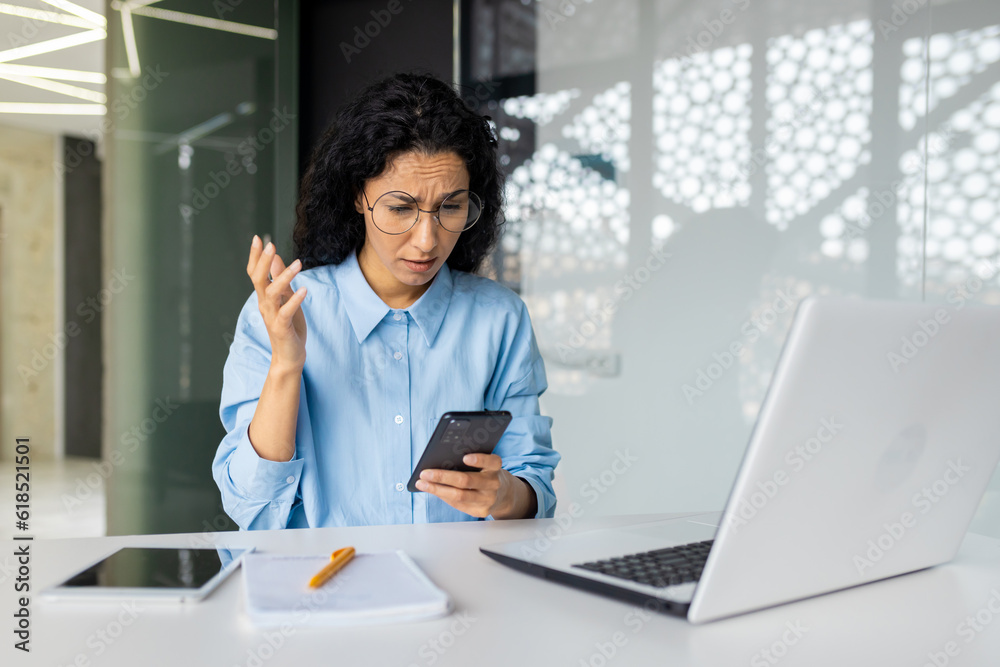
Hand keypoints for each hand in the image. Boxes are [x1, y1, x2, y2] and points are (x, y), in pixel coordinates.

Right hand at [247, 235, 306, 369]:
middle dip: (262, 262)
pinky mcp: (282, 328)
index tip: (258, 238)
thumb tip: (275, 257)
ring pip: (272, 293)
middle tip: (271, 244)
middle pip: (258, 280)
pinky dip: (295, 300)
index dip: (255, 256)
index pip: (255, 273)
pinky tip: (305, 290)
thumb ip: (280, 279)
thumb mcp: (285, 298)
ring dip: (284, 278)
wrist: (290, 356)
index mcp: (264, 297)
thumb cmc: (289, 326)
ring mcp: (272, 317)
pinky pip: (286, 312)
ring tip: (299, 264)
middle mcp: (264, 305)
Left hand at [415, 454, 535, 518]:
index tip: (465, 457)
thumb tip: (441, 463)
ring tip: (423, 484)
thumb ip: (471, 462)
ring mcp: (487, 500)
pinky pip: (458, 504)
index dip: (479, 460)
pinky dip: (443, 496)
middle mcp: (494, 484)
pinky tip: (432, 490)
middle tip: (425, 473)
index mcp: (496, 469)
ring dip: (437, 489)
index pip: (491, 462)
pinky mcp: (480, 512)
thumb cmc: (487, 475)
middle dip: (443, 477)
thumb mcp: (486, 466)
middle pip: (466, 481)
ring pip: (459, 496)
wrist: (503, 496)